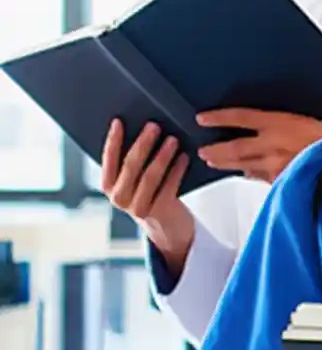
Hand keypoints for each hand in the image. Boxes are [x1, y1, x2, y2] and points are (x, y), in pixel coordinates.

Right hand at [101, 119, 193, 258]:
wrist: (167, 228)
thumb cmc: (150, 195)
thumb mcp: (134, 181)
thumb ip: (132, 162)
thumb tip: (140, 128)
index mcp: (109, 186)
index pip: (108, 160)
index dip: (113, 141)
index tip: (119, 121)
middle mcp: (119, 198)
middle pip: (131, 166)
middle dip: (143, 143)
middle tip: (154, 126)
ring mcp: (138, 207)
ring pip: (151, 176)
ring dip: (163, 155)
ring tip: (173, 139)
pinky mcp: (159, 211)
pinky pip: (169, 186)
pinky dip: (177, 169)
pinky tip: (185, 157)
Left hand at [196, 108, 321, 183]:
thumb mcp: (306, 121)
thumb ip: (283, 123)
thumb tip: (262, 122)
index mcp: (280, 123)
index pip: (240, 117)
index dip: (219, 118)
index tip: (202, 118)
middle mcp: (273, 144)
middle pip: (235, 146)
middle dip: (215, 149)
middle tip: (202, 149)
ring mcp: (276, 165)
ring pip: (242, 165)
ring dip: (225, 164)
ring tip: (213, 162)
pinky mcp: (282, 181)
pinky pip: (260, 178)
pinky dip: (250, 174)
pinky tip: (244, 173)